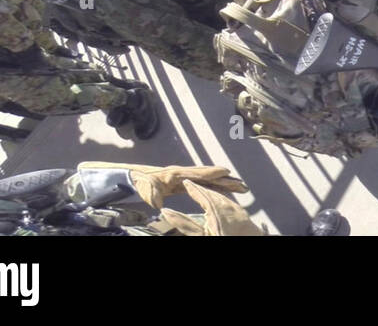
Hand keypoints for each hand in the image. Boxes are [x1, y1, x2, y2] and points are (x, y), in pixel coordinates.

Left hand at [77, 163, 248, 208]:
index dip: (212, 173)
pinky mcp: (184, 181)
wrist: (135, 177)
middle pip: (208, 175)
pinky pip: (203, 183)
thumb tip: (156, 204)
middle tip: (242, 183)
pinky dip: (214, 185)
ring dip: (222, 183)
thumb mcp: (147, 190)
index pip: (198, 173)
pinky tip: (222, 189)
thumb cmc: (142, 184)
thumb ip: (153, 196)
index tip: (227, 172)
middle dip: (225, 179)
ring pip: (207, 179)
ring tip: (238, 186)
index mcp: (178, 174)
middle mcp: (184, 173)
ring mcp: (185, 176)